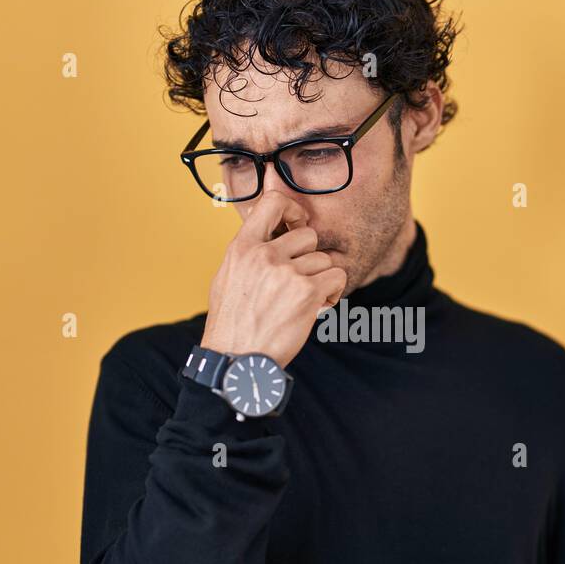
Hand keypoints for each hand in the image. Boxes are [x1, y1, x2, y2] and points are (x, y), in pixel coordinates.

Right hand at [200, 191, 346, 368]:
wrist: (236, 361)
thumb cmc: (231, 324)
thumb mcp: (226, 278)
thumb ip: (248, 254)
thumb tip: (267, 237)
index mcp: (242, 248)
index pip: (273, 203)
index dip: (293, 210)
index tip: (297, 225)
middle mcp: (264, 255)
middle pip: (308, 236)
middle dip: (309, 259)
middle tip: (301, 281)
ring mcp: (286, 273)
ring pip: (324, 260)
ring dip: (322, 279)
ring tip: (306, 300)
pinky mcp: (307, 293)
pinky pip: (337, 278)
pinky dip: (334, 293)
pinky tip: (319, 307)